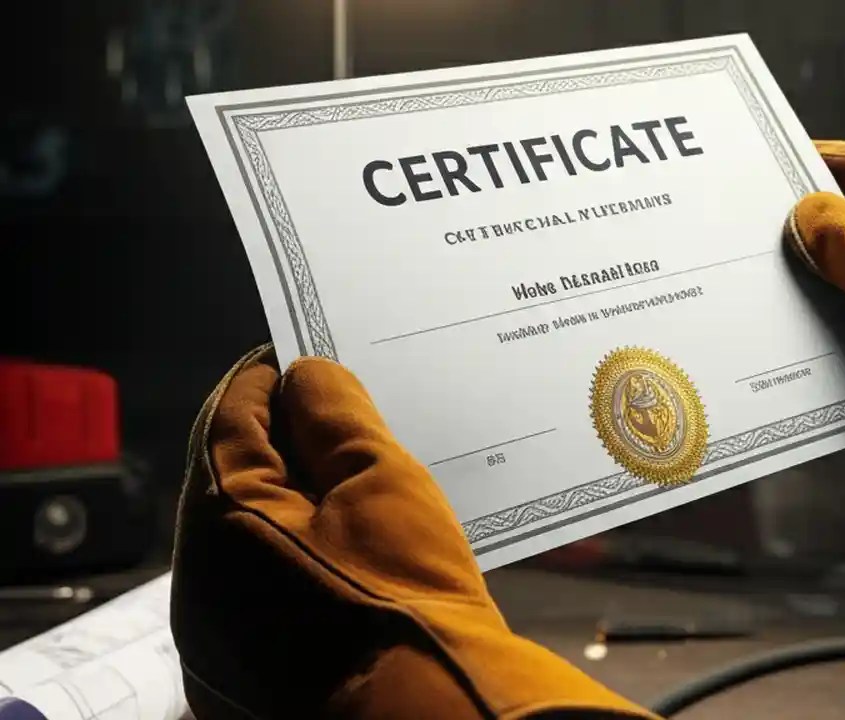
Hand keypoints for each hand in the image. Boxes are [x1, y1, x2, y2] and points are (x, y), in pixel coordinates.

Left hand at [171, 346, 654, 718]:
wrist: (435, 718)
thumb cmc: (411, 601)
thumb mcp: (382, 486)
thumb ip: (336, 417)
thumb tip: (308, 375)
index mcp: (219, 523)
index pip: (230, 417)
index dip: (270, 376)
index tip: (308, 356)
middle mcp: (198, 585)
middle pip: (233, 481)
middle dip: (284, 443)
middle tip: (345, 417)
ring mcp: (217, 641)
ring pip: (248, 542)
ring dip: (293, 504)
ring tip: (359, 482)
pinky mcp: (247, 679)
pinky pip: (264, 596)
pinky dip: (298, 561)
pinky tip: (354, 554)